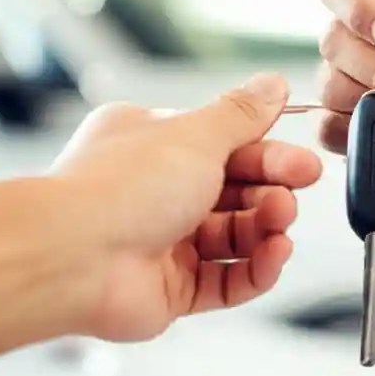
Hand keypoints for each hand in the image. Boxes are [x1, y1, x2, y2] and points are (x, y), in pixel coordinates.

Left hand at [49, 73, 322, 341]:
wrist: (71, 258)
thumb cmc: (117, 189)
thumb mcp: (195, 135)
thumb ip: (242, 115)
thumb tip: (273, 85)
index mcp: (153, 143)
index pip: (226, 146)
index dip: (269, 154)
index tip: (303, 162)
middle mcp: (155, 191)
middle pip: (235, 192)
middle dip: (271, 193)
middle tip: (295, 193)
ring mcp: (163, 243)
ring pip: (234, 238)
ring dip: (266, 230)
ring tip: (280, 227)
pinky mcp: (170, 290)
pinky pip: (226, 281)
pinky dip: (255, 271)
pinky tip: (273, 257)